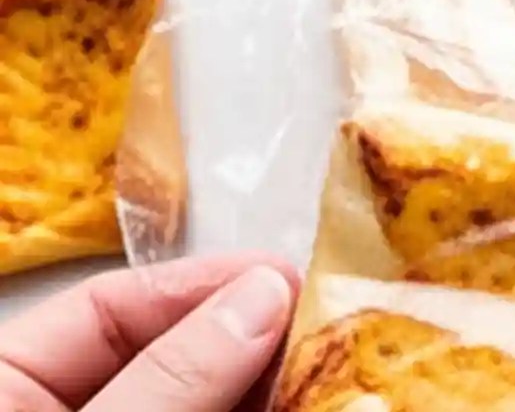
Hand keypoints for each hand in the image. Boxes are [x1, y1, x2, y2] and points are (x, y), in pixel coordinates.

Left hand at [0, 254, 298, 411]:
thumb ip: (170, 377)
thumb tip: (261, 295)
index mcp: (6, 389)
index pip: (104, 307)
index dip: (199, 284)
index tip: (280, 276)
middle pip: (164, 352)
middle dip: (244, 334)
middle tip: (317, 321)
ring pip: (201, 400)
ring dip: (263, 382)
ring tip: (322, 366)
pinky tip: (302, 404)